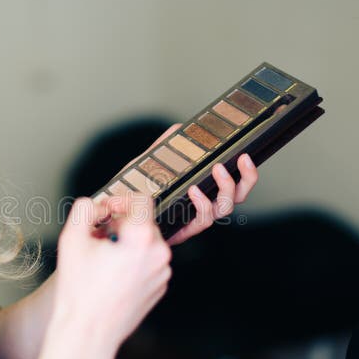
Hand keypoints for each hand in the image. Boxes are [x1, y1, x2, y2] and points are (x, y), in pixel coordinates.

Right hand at [52, 195, 171, 358]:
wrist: (88, 331)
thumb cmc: (80, 291)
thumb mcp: (72, 238)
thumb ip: (85, 210)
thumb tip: (96, 205)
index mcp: (142, 239)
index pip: (142, 200)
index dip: (121, 199)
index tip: (108, 209)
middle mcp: (159, 254)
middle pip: (144, 222)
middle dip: (121, 224)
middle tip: (98, 236)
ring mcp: (162, 273)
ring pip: (147, 244)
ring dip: (127, 243)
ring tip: (103, 259)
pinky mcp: (159, 287)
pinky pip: (149, 264)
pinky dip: (134, 262)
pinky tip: (112, 274)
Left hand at [113, 123, 258, 245]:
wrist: (111, 214)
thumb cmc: (132, 191)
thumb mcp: (150, 164)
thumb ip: (165, 147)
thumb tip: (179, 127)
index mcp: (201, 192)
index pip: (234, 186)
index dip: (247, 174)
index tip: (247, 155)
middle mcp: (201, 208)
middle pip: (237, 198)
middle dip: (246, 179)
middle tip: (240, 159)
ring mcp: (192, 220)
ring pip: (223, 210)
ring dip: (225, 188)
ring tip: (217, 169)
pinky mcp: (181, 231)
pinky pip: (200, 222)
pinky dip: (201, 204)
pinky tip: (194, 190)